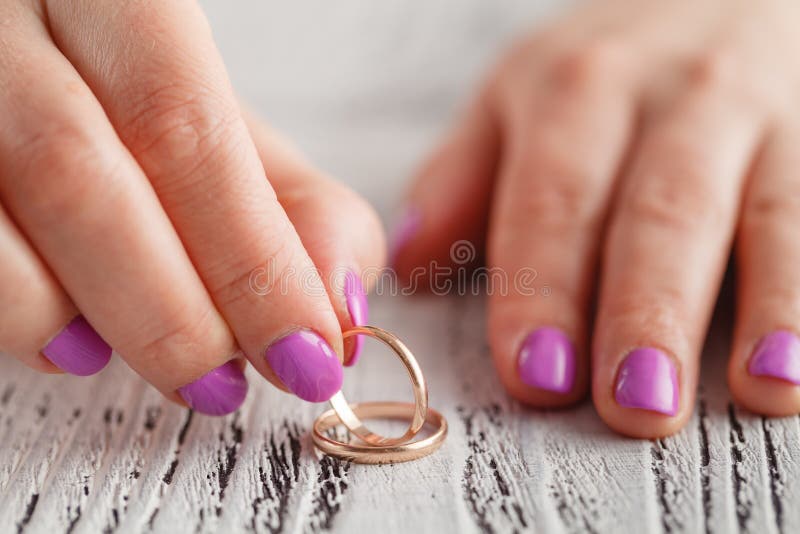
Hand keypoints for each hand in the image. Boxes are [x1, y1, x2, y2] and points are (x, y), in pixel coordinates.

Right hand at [0, 1, 383, 413]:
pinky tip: (76, 337)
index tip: (308, 352)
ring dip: (98, 320)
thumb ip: (295, 208)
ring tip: (171, 362)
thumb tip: (336, 308)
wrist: (32, 61)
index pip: (185, 128)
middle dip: (177, 309)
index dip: (252, 259)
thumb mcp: (228, 130)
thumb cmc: (134, 104)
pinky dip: (24, 316)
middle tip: (229, 380)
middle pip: (80, 174)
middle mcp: (7, 23)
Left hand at [394, 0, 799, 436]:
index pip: (552, 200)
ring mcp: (763, 111)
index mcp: (575, 88)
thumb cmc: (614, 64)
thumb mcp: (522, 91)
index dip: (542, 289)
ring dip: (765, 301)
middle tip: (634, 404)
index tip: (535, 375)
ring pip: (765, 210)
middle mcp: (673, 94)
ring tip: (761, 386)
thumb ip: (463, 175)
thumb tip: (409, 263)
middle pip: (657, 212)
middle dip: (644, 311)